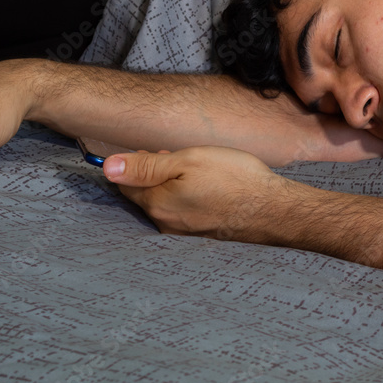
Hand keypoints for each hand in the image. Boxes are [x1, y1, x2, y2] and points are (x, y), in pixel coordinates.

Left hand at [104, 146, 306, 242]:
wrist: (274, 210)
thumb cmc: (234, 180)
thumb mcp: (187, 161)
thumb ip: (145, 166)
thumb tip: (107, 167)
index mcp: (156, 204)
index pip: (124, 184)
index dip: (134, 162)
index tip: (153, 150)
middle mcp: (164, 223)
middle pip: (144, 194)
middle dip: (153, 173)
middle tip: (179, 156)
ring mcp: (183, 232)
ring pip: (164, 202)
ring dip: (171, 184)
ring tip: (198, 169)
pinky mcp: (200, 233)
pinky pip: (181, 211)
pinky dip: (186, 196)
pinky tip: (207, 186)